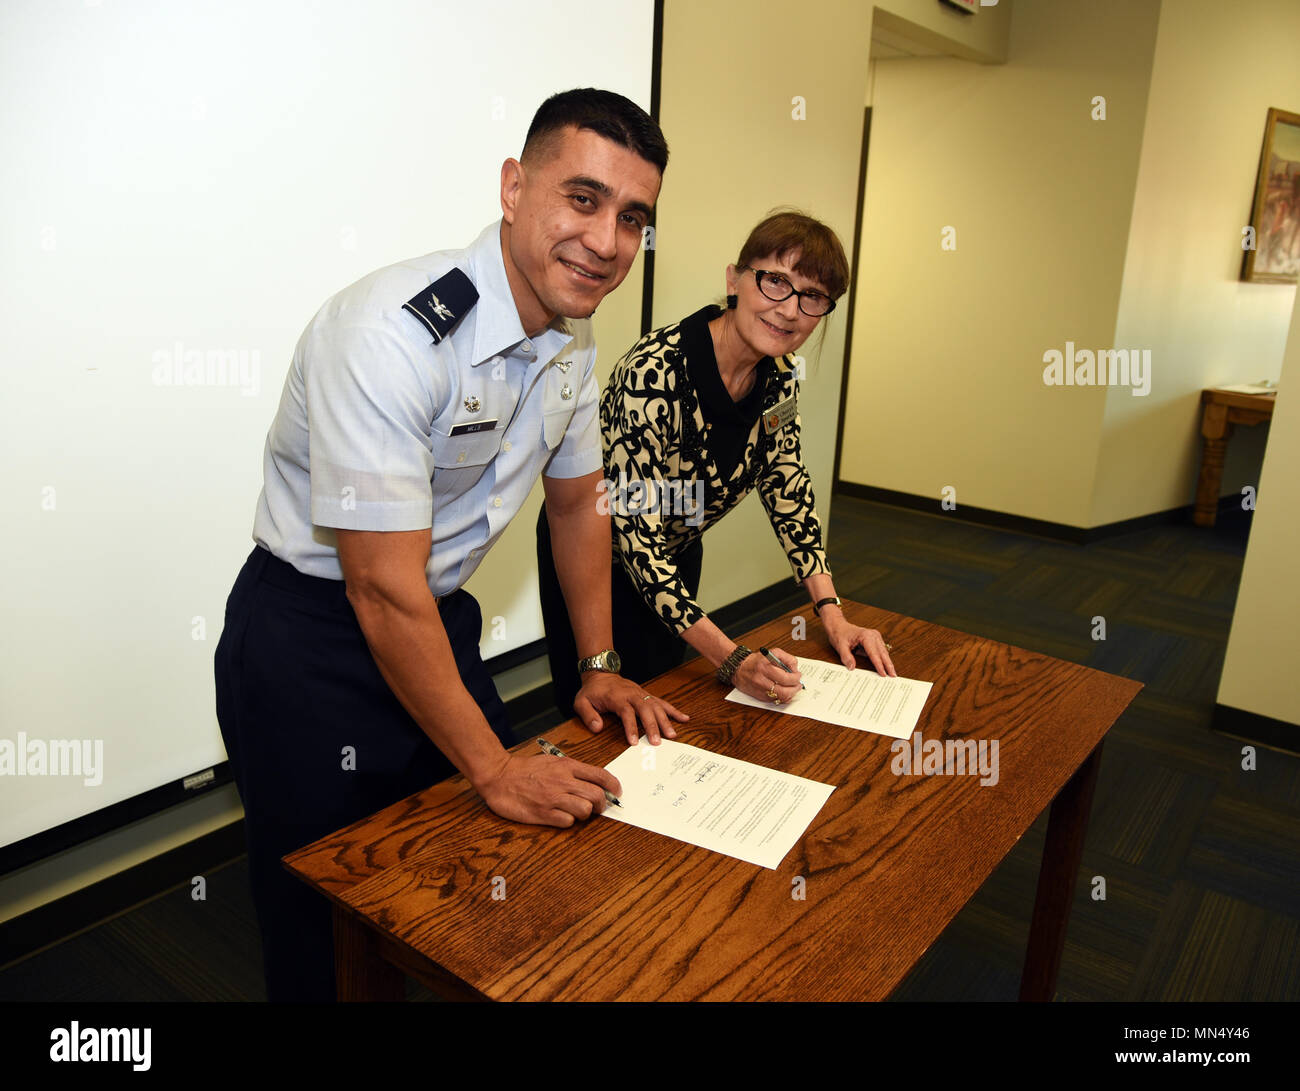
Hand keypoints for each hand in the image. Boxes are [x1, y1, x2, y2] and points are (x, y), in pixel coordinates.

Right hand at [474, 751, 621, 827]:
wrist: (499, 776)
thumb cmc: (525, 769)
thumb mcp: (552, 761)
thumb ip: (571, 770)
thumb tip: (592, 781)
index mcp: (567, 766)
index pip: (601, 775)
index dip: (614, 786)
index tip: (617, 792)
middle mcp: (563, 781)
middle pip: (597, 795)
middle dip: (602, 804)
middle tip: (597, 807)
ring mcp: (554, 798)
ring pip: (585, 810)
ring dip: (584, 814)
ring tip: (576, 811)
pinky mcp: (543, 813)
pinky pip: (567, 822)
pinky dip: (568, 821)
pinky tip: (560, 816)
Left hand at [574, 672, 688, 745]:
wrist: (601, 673)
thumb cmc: (592, 691)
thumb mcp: (581, 701)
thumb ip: (587, 715)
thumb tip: (597, 728)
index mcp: (616, 697)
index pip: (626, 712)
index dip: (630, 727)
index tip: (634, 742)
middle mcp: (632, 694)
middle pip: (645, 709)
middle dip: (653, 726)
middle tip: (658, 742)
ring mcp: (641, 694)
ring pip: (656, 706)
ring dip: (665, 720)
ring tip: (672, 735)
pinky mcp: (646, 695)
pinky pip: (662, 702)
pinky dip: (674, 710)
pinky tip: (684, 718)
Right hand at [731, 649, 801, 704]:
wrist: (739, 669)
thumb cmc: (756, 661)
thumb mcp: (772, 653)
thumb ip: (786, 658)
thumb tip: (795, 669)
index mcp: (765, 668)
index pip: (785, 678)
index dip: (795, 678)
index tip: (798, 675)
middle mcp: (761, 681)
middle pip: (784, 691)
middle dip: (795, 689)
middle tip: (798, 685)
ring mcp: (760, 691)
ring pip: (780, 698)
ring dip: (790, 694)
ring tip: (792, 688)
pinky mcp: (760, 697)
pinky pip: (775, 701)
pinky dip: (783, 697)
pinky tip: (785, 691)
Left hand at [823, 611, 895, 675]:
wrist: (838, 626)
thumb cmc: (839, 634)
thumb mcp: (840, 646)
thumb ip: (846, 657)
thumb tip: (852, 667)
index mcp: (866, 636)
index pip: (874, 653)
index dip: (879, 665)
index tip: (883, 674)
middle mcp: (873, 635)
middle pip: (883, 653)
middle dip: (888, 665)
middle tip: (893, 676)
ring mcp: (875, 637)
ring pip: (884, 652)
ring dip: (888, 662)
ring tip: (892, 673)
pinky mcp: (875, 640)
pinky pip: (881, 651)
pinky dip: (883, 659)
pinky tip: (886, 667)